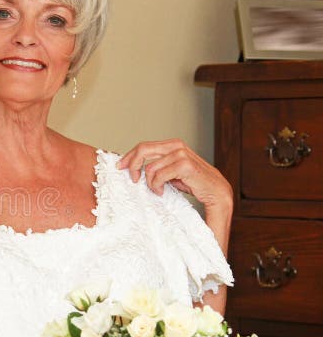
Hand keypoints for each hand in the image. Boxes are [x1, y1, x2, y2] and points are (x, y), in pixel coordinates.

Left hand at [116, 139, 232, 210]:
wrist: (216, 192)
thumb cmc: (193, 182)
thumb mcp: (171, 172)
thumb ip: (158, 165)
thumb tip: (135, 167)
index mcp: (172, 145)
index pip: (144, 145)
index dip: (130, 156)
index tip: (121, 166)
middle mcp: (176, 146)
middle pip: (143, 150)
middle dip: (133, 165)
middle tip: (133, 179)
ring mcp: (181, 154)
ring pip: (150, 168)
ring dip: (150, 183)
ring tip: (158, 190)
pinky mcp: (185, 165)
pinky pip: (158, 176)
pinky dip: (156, 186)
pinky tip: (162, 191)